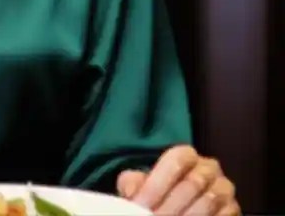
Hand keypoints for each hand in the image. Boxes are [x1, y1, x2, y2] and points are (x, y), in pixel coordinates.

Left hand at [117, 145, 238, 215]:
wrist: (177, 207)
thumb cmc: (157, 194)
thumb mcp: (140, 185)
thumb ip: (133, 183)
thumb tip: (131, 191)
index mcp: (186, 156)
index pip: (177, 159)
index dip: (157, 184)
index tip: (142, 205)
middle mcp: (209, 168)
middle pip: (192, 183)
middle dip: (169, 205)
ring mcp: (225, 189)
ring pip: (209, 201)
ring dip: (186, 215)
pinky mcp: (234, 209)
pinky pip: (223, 215)